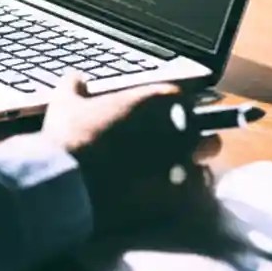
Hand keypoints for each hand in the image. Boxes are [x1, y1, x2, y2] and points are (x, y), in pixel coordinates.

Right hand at [41, 73, 220, 235]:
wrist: (70, 184)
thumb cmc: (71, 138)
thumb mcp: (66, 104)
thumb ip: (74, 86)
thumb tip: (74, 78)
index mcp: (159, 98)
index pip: (184, 100)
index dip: (172, 112)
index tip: (160, 122)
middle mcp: (179, 125)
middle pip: (205, 130)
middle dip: (191, 139)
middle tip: (170, 149)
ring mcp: (183, 159)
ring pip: (205, 160)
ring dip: (193, 163)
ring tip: (173, 172)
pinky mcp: (180, 189)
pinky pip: (197, 188)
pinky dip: (187, 189)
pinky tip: (169, 192)